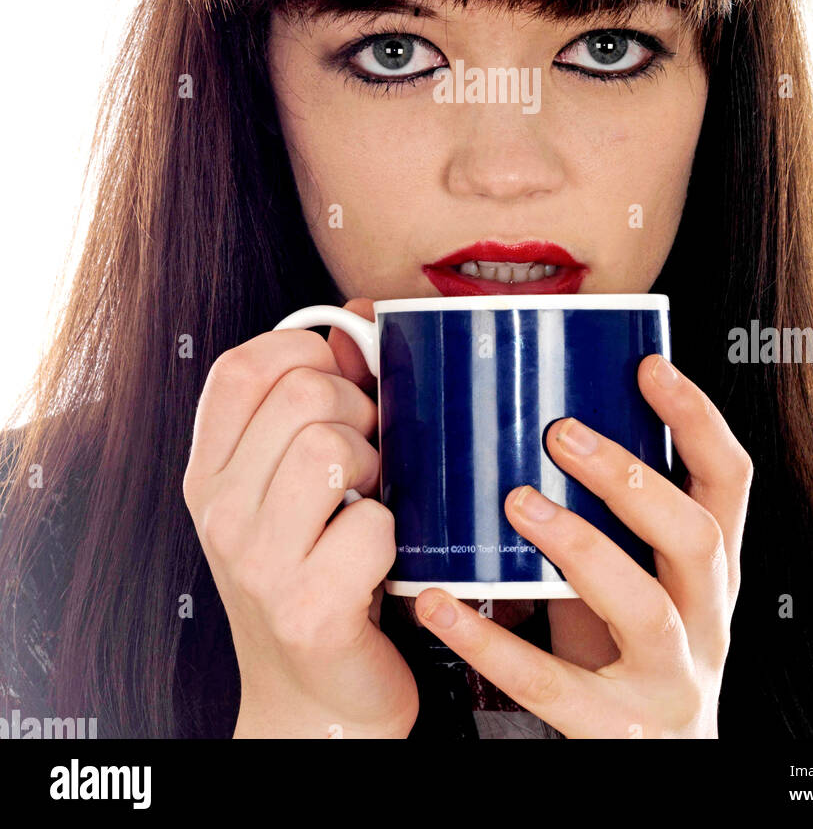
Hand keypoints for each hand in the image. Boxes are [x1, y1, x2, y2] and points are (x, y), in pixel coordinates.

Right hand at [183, 300, 418, 738]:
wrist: (318, 704)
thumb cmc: (319, 576)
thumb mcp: (297, 486)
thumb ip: (319, 400)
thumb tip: (357, 318)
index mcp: (210, 473)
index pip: (242, 366)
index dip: (305, 350)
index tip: (341, 381)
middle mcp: (218, 513)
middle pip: (302, 394)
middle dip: (357, 413)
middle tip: (365, 461)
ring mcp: (256, 563)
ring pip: (332, 447)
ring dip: (375, 470)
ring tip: (368, 505)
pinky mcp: (306, 610)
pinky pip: (373, 522)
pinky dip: (393, 535)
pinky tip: (377, 561)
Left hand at [414, 353, 751, 738]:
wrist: (653, 764)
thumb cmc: (629, 653)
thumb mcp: (640, 576)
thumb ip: (610, 516)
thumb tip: (534, 420)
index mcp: (712, 572)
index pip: (730, 482)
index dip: (698, 419)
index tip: (648, 365)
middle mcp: (707, 621)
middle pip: (696, 538)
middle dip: (630, 477)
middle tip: (560, 432)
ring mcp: (671, 680)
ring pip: (643, 606)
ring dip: (580, 545)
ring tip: (518, 503)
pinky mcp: (618, 731)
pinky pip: (553, 686)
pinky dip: (492, 643)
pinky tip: (441, 606)